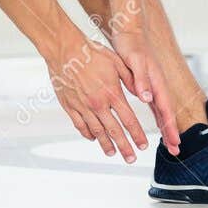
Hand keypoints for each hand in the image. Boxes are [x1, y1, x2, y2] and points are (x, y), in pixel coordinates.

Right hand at [46, 33, 148, 163]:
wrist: (64, 50)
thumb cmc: (90, 52)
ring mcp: (83, 106)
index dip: (137, 134)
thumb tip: (143, 94)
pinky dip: (88, 134)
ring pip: (96, 131)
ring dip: (106, 144)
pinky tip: (93, 139)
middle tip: (131, 158)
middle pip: (114, 131)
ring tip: (112, 153)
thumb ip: (130, 80)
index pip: (128, 120)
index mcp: (112, 93)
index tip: (142, 145)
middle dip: (124, 146)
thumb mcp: (116, 63)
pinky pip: (80, 125)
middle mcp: (98, 103)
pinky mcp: (70, 106)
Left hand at [111, 29, 179, 153]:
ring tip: (170, 143)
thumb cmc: (131, 44)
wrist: (128, 31)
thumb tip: (146, 98)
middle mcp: (157, 85)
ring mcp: (153, 85)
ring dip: (167, 127)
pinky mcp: (146, 84)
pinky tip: (160, 126)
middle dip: (171, 132)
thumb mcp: (134, 60)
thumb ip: (141, 79)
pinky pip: (155, 106)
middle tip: (175, 150)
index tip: (174, 141)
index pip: (165, 108)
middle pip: (167, 113)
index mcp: (155, 81)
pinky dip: (159, 117)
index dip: (169, 126)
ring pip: (162, 111)